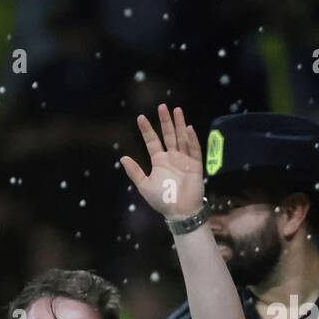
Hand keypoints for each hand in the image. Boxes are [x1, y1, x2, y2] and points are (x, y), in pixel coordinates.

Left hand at [120, 104, 203, 219]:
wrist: (180, 212)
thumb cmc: (162, 200)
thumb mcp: (145, 186)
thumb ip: (135, 172)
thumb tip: (122, 158)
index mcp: (159, 161)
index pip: (152, 141)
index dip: (147, 130)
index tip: (140, 118)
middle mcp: (172, 157)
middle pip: (168, 135)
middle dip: (165, 121)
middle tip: (162, 106)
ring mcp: (184, 160)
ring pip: (182, 138)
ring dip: (179, 125)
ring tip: (177, 110)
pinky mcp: (195, 165)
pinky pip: (194, 150)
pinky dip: (192, 139)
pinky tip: (188, 128)